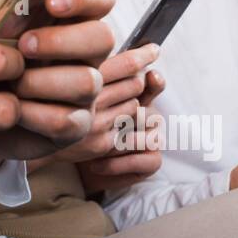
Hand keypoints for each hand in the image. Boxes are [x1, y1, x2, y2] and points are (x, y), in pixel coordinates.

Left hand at [0, 0, 118, 159]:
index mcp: (72, 18)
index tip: (53, 2)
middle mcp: (87, 52)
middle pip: (104, 37)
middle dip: (62, 40)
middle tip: (24, 44)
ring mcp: (86, 89)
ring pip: (87, 81)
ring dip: (43, 80)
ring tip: (12, 81)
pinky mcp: (75, 124)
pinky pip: (67, 119)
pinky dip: (35, 114)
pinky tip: (13, 108)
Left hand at [74, 63, 165, 192]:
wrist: (82, 160)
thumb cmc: (84, 128)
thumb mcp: (85, 106)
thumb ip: (95, 87)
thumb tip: (94, 72)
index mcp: (137, 95)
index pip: (154, 84)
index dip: (154, 80)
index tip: (151, 76)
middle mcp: (150, 114)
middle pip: (148, 112)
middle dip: (123, 121)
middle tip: (97, 127)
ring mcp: (154, 137)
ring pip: (149, 138)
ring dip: (118, 145)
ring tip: (93, 149)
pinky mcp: (152, 161)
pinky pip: (145, 161)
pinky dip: (118, 164)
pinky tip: (95, 165)